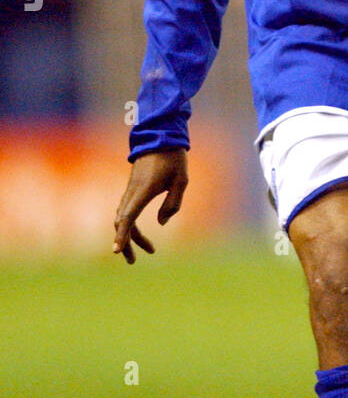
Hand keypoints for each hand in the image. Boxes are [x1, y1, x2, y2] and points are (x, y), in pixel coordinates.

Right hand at [113, 148, 187, 263]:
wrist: (160, 136)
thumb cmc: (173, 158)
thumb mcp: (181, 181)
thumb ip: (172, 203)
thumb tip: (160, 223)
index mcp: (144, 190)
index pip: (129, 217)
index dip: (122, 235)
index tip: (116, 250)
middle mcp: (132, 192)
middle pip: (121, 222)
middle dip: (124, 243)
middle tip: (133, 261)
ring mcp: (130, 190)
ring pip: (122, 218)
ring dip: (128, 236)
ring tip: (146, 250)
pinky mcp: (132, 188)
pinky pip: (125, 211)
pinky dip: (128, 225)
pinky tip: (138, 233)